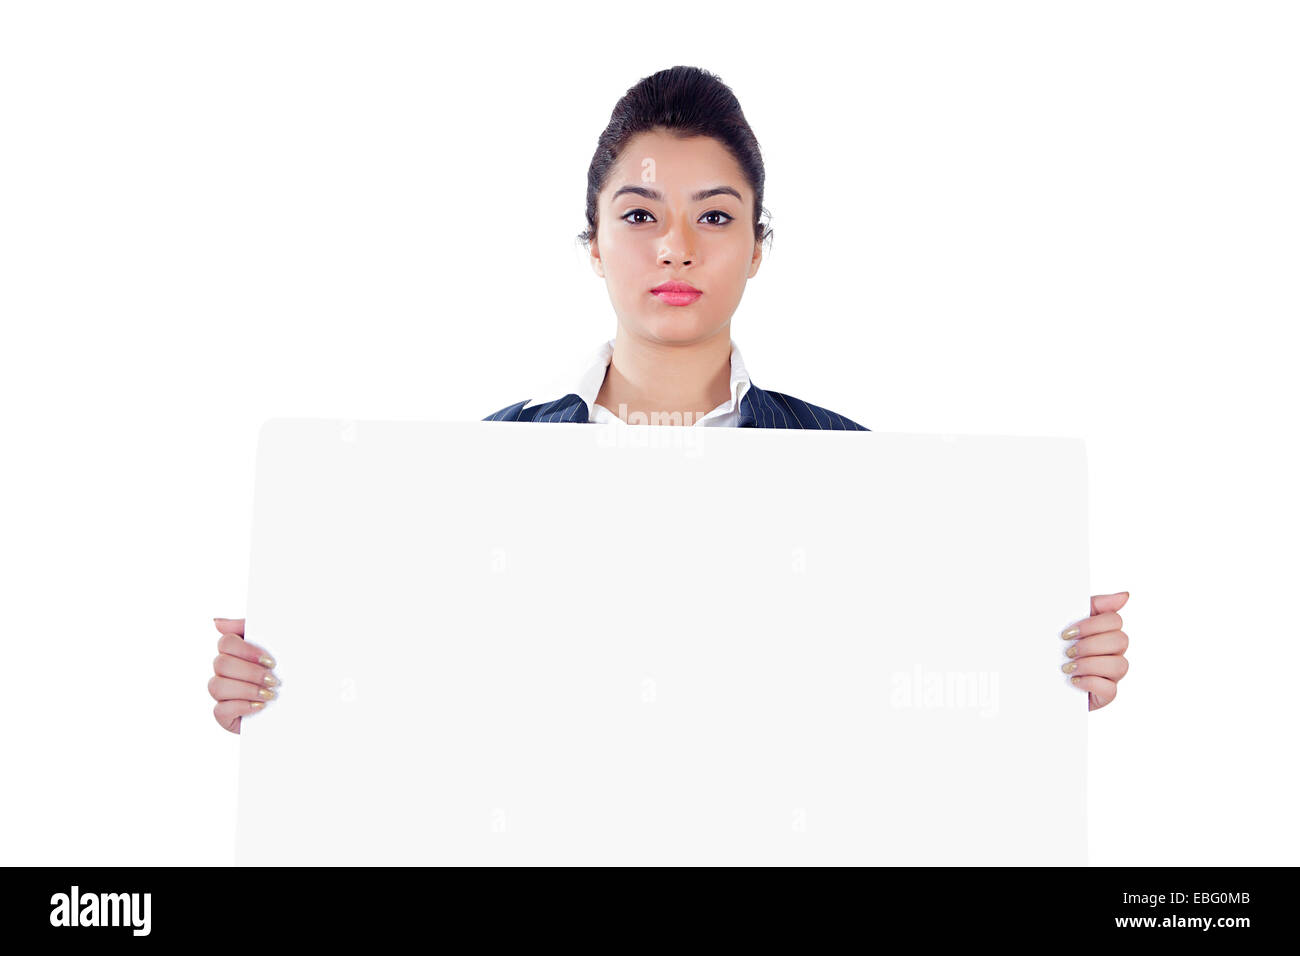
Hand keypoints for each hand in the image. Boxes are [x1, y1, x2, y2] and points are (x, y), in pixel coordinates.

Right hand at [209, 617, 278, 733]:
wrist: (300, 705)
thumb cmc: (286, 672)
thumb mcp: (276, 647)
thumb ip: (250, 629)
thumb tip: (217, 622)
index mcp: (235, 652)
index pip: (226, 642)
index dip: (246, 651)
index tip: (271, 661)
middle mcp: (224, 671)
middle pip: (221, 664)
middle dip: (250, 673)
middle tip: (274, 680)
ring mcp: (222, 694)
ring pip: (217, 686)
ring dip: (246, 690)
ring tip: (269, 695)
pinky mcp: (224, 716)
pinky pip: (219, 710)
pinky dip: (241, 706)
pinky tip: (259, 706)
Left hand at [1060, 592, 1129, 710]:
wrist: (1035, 681)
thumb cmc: (1053, 648)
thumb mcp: (1065, 623)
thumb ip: (1093, 606)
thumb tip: (1125, 595)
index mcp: (1105, 632)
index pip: (1115, 620)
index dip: (1092, 625)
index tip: (1067, 633)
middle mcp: (1113, 652)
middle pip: (1120, 641)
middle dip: (1090, 645)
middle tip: (1068, 650)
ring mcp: (1112, 675)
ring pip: (1120, 665)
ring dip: (1090, 664)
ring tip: (1067, 667)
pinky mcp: (1105, 696)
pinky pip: (1111, 690)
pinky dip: (1090, 683)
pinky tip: (1074, 680)